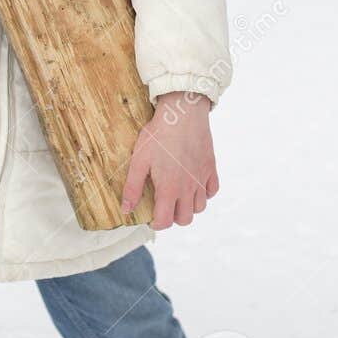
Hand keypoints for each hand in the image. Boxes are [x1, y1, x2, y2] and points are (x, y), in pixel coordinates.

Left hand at [120, 92, 218, 229]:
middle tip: (163, 206)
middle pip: (185, 219)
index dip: (156, 224)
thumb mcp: (139, 160)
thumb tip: (126, 210)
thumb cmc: (158, 135)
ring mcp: (201, 178)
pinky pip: (212, 190)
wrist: (183, 112)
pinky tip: (193, 184)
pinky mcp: (211, 167)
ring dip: (188, 207)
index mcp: (169, 188)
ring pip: (200, 207)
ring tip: (177, 195)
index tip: (151, 218)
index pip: (165, 222)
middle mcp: (188, 188)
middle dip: (173, 218)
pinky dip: (204, 193)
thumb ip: (132, 188)